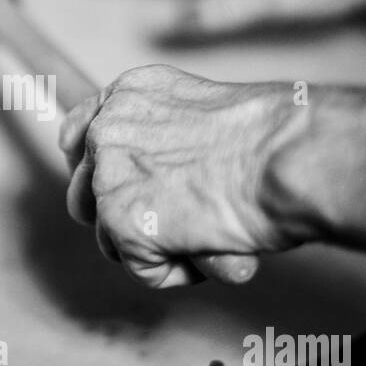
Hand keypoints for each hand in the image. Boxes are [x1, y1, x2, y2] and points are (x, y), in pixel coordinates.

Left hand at [58, 64, 307, 288]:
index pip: (78, 134)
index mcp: (126, 94)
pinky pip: (143, 269)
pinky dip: (179, 270)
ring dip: (155, 247)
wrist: (286, 155)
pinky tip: (212, 244)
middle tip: (170, 226)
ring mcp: (109, 178)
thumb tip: (156, 179)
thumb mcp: (202, 113)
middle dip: (118, 216)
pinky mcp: (122, 224)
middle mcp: (106, 130)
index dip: (94, 168)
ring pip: (111, 239)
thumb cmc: (273, 137)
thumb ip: (165, 136)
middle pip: (83, 193)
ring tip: (207, 233)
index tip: (116, 187)